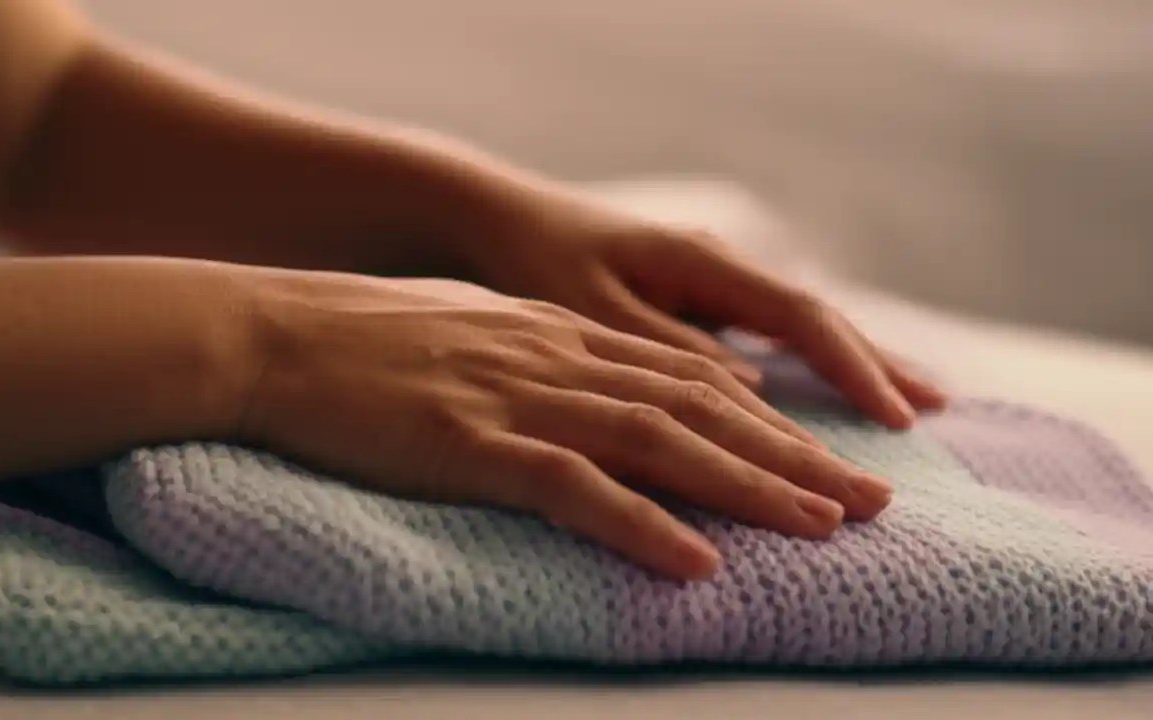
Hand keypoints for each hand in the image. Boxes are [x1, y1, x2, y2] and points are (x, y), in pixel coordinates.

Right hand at [233, 270, 895, 580]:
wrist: (274, 335)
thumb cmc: (362, 344)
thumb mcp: (471, 338)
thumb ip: (537, 362)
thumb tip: (587, 404)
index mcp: (558, 333)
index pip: (686, 376)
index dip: (767, 419)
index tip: (827, 456)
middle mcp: (557, 357)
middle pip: (699, 406)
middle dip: (792, 454)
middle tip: (868, 498)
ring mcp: (518, 398)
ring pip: (661, 441)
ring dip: (749, 486)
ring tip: (822, 525)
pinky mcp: (472, 443)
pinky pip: (575, 488)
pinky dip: (642, 525)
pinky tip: (696, 562)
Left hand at [458, 184, 946, 428]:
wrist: (496, 222)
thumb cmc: (535, 262)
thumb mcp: (589, 309)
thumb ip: (664, 347)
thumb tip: (750, 389)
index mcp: (701, 262)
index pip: (800, 315)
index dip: (851, 369)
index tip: (894, 421)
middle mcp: (717, 269)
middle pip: (817, 319)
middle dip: (873, 367)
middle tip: (936, 414)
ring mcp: (708, 287)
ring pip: (795, 331)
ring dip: (850, 367)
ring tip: (912, 406)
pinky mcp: (690, 307)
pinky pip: (762, 342)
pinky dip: (801, 372)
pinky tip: (823, 401)